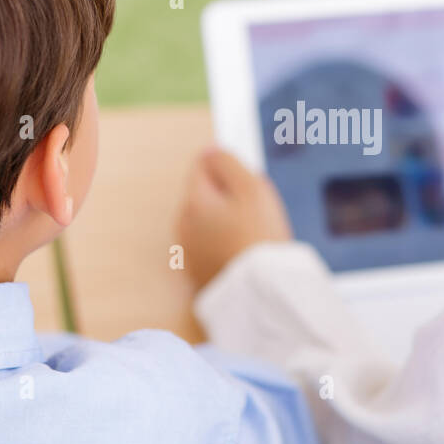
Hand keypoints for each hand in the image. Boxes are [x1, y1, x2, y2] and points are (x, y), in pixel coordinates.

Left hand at [175, 148, 292, 288]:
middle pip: (205, 195)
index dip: (228, 168)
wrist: (260, 292)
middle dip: (227, 197)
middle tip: (256, 211)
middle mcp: (183, 225)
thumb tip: (210, 151)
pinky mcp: (198, 274)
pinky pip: (211, 248)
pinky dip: (225, 246)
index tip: (248, 182)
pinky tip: (245, 254)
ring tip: (253, 235)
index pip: (203, 166)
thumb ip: (228, 163)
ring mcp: (189, 252)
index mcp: (193, 201)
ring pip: (208, 222)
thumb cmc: (259, 237)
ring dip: (226, 222)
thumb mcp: (251, 187)